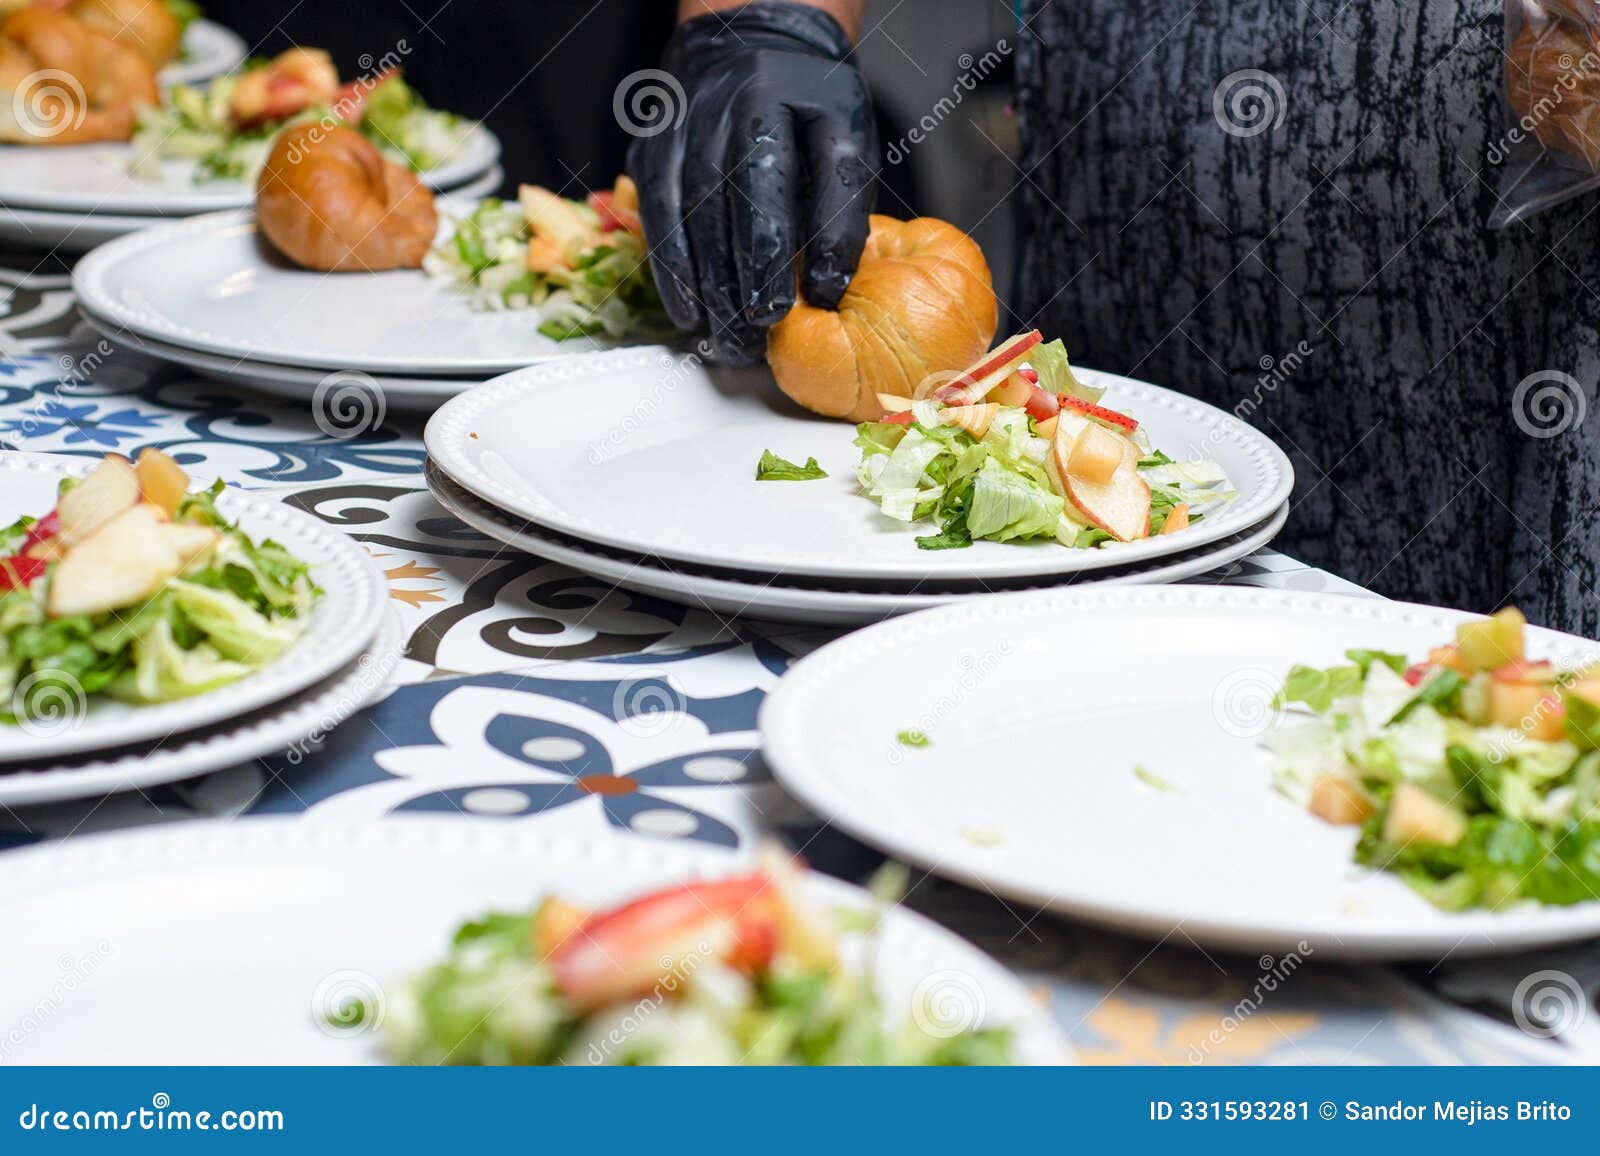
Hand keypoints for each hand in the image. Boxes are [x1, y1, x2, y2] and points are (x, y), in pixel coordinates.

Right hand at [627, 1, 876, 364]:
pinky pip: (656, 217)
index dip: (815, 235)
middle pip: (742, 195)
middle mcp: (733, 103)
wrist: (741, 45)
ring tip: (732, 338)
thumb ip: (839, 203)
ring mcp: (684, 124)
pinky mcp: (651, 148)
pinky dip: (673, 272)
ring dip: (711, 284)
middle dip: (753, 271)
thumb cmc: (803, 108)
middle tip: (767, 331)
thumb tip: (829, 285)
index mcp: (792, 97)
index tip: (821, 294)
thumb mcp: (842, 137)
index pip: (809, 169)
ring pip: (694, 211)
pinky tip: (691, 315)